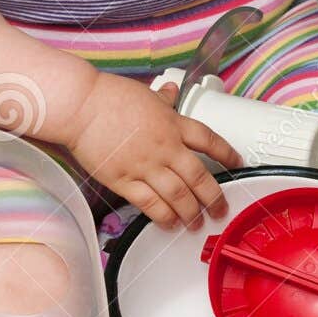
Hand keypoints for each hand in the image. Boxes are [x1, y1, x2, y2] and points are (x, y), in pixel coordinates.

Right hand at [62, 72, 240, 229]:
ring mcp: (145, 166)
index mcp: (173, 124)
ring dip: (191, 213)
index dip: (227, 154)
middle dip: (214, 198)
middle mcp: (165, 147)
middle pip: (199, 177)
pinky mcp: (124, 180)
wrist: (81, 107)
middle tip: (220, 210)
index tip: (236, 163)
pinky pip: (150, 204)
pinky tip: (170, 224)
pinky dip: (163, 217)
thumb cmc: (109, 97)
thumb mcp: (145, 94)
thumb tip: (172, 92)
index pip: (209, 141)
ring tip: (196, 223)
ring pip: (178, 196)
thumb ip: (163, 100)